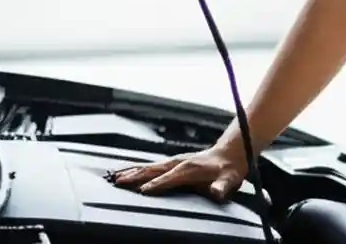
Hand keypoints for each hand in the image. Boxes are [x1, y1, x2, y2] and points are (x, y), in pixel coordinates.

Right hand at [110, 144, 246, 201]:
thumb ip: (222, 187)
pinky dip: (137, 169)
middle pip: (153, 170)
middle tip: (118, 182)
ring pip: (148, 167)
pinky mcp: (172, 162)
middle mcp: (178, 163)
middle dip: (136, 176)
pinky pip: (151, 166)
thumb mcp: (229, 180)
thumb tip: (217, 192)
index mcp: (189, 168)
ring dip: (132, 171)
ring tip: (115, 176)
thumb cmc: (229, 170)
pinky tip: (127, 172)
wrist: (230, 153)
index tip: (142, 192)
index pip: (169, 178)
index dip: (157, 185)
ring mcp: (174, 161)